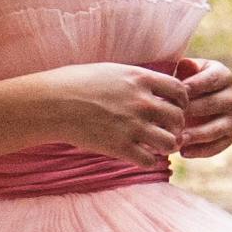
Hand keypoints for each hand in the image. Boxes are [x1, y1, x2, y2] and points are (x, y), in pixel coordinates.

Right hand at [21, 61, 194, 166]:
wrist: (50, 103)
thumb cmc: (75, 83)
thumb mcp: (111, 70)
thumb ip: (136, 79)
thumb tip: (152, 84)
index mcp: (140, 79)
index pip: (180, 91)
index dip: (181, 102)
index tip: (173, 107)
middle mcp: (141, 102)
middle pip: (179, 118)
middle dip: (175, 126)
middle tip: (165, 129)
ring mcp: (132, 126)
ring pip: (170, 142)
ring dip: (165, 145)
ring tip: (154, 144)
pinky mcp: (120, 147)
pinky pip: (149, 161)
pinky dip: (147, 160)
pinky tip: (139, 155)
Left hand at [165, 55, 231, 159]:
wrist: (190, 101)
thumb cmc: (183, 83)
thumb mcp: (184, 70)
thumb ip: (184, 68)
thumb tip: (186, 67)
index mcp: (223, 75)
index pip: (210, 80)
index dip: (191, 87)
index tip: (173, 95)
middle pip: (214, 104)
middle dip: (192, 112)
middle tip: (171, 118)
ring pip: (219, 128)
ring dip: (198, 135)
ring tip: (177, 140)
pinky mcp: (231, 136)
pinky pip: (219, 145)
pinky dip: (202, 151)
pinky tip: (184, 153)